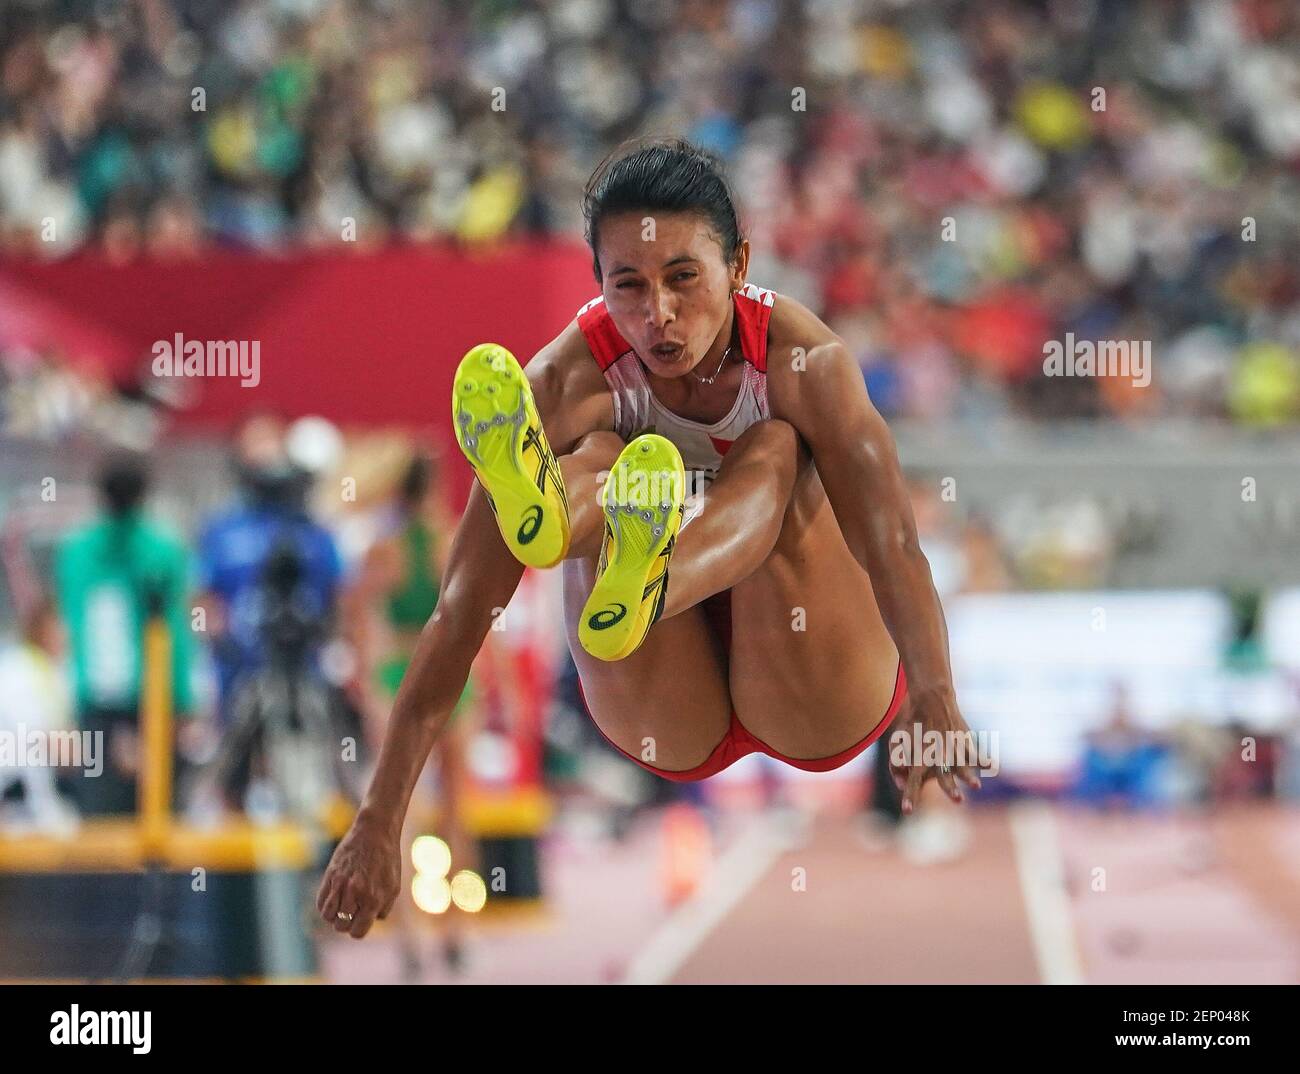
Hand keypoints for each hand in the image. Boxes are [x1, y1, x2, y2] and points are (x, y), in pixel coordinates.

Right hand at [316, 815, 401, 938]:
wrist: (376, 832)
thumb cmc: (387, 860)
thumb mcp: (394, 887)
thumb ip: (383, 908)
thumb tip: (370, 921)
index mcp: (374, 899)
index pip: (358, 932)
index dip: (357, 930)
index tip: (359, 922)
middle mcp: (357, 894)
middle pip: (341, 925)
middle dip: (346, 923)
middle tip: (351, 912)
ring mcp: (342, 884)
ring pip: (328, 916)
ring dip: (333, 916)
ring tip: (341, 907)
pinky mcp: (331, 875)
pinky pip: (320, 902)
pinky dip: (324, 907)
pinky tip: (333, 900)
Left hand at [887, 686, 981, 814]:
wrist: (931, 700)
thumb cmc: (913, 726)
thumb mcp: (897, 743)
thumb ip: (897, 766)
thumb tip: (900, 785)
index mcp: (919, 756)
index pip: (913, 780)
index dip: (910, 795)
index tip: (907, 811)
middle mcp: (937, 753)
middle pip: (944, 774)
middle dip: (950, 787)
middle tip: (958, 800)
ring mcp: (952, 746)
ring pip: (962, 764)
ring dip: (969, 775)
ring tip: (976, 785)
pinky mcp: (964, 739)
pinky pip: (975, 751)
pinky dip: (983, 759)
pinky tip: (993, 766)